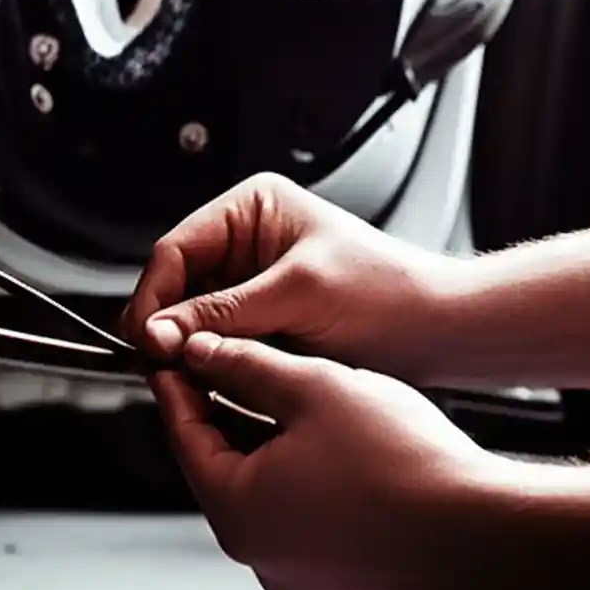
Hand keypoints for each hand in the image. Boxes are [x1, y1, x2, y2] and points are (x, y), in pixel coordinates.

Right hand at [122, 172, 460, 380]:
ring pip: (189, 320)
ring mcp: (250, 287)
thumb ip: (223, 313)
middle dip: (168, 326)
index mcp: (250, 209)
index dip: (155, 297)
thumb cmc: (390, 295)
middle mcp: (244, 244)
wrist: (440, 334)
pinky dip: (209, 364)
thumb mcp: (298, 294)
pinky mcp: (260, 325)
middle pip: (175, 286)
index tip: (149, 340)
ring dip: (187, 348)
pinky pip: (214, 344)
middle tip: (163, 365)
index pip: (175, 250)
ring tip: (191, 376)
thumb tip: (159, 331)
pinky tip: (213, 380)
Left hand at [152, 332, 511, 589]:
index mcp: (235, 509)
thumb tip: (201, 353)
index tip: (174, 357)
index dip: (178, 386)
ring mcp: (298, 574)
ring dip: (269, 448)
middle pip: (223, 467)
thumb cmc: (402, 464)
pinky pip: (305, 522)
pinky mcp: (339, 582)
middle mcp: (257, 553)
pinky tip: (333, 449)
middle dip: (225, 415)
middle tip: (226, 368)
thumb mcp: (315, 388)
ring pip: (267, 495)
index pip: (184, 436)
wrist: (487, 538)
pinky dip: (305, 483)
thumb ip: (247, 366)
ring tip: (287, 400)